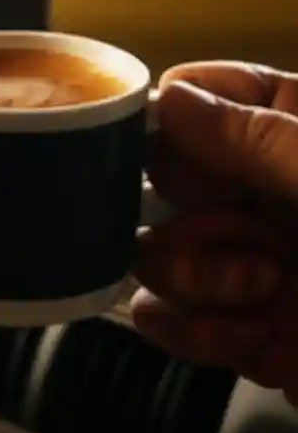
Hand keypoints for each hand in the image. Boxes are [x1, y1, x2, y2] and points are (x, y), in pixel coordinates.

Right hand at [136, 61, 297, 404]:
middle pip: (164, 182)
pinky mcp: (251, 334)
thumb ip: (263, 139)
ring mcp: (260, 267)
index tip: (170, 153)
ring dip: (191, 276)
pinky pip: (171, 321)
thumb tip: (174, 99)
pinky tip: (244, 334)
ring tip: (262, 293)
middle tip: (236, 233)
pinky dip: (190, 331)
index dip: (172, 122)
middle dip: (183, 212)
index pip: (207, 98)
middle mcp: (275, 196)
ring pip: (157, 253)